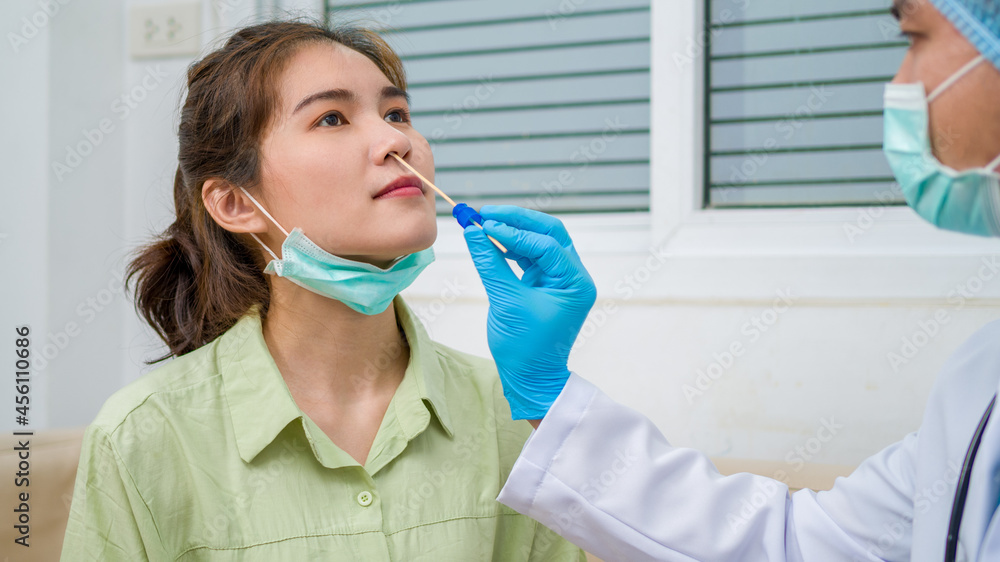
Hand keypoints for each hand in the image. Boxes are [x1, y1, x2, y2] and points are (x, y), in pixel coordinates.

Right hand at [462, 205, 596, 419]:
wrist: (530, 378)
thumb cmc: (524, 347)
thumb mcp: (506, 301)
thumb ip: (490, 263)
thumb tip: (473, 232)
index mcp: (575, 282)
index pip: (546, 244)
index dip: (514, 232)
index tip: (484, 224)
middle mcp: (573, 276)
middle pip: (548, 233)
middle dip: (517, 221)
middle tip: (486, 213)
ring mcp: (560, 279)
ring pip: (538, 242)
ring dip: (512, 231)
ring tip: (482, 223)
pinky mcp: (545, 284)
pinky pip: (530, 257)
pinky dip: (510, 247)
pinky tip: (489, 241)